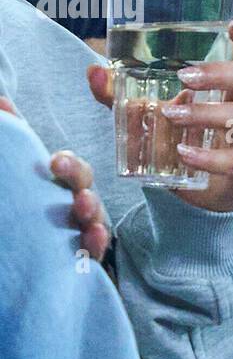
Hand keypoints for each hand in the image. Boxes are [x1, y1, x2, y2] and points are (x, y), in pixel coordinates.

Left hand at [1, 95, 112, 260]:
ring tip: (81, 204)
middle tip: (64, 173)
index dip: (68, 164)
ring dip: (90, 208)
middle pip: (85, 187)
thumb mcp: (23, 172)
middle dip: (77, 178)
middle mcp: (75, 204)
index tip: (55, 162)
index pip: (71, 168)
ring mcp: (82, 230)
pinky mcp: (84, 257)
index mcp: (61, 184)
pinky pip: (96, 250)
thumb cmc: (32, 208)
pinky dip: (97, 242)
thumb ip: (14, 136)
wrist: (28, 257)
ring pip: (95, 216)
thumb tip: (0, 101)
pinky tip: (94, 236)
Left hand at [87, 19, 232, 213]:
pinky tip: (184, 153)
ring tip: (171, 116)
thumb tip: (94, 71)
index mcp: (230, 88)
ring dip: (204, 114)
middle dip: (220, 74)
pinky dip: (209, 157)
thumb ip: (122, 98)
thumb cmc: (180, 144)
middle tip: (186, 77)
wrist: (194, 199)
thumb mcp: (150, 119)